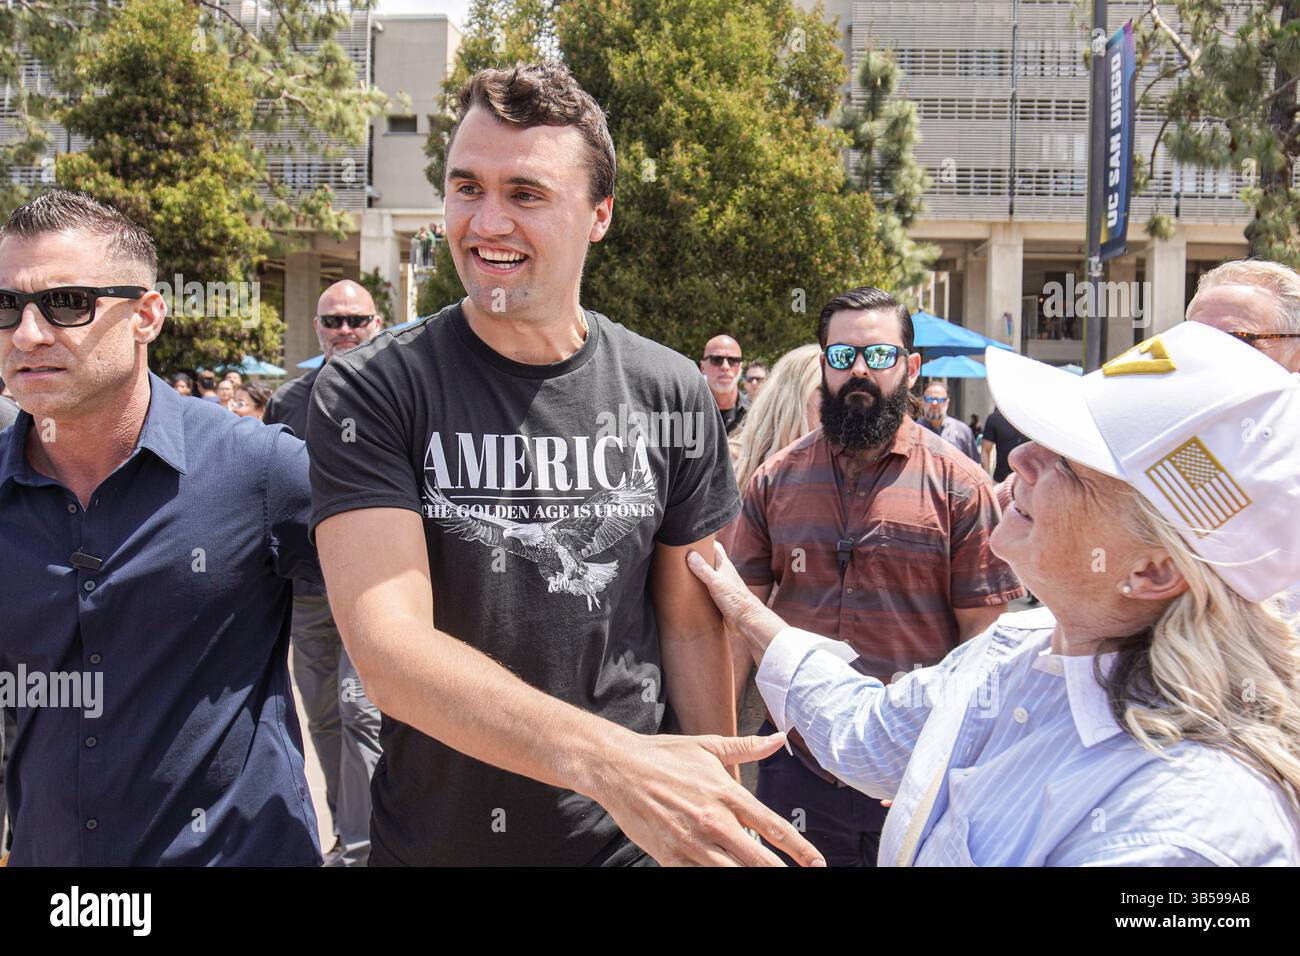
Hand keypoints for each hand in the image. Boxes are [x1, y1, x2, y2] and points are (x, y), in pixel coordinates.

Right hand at [591, 731, 824, 866]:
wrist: (618, 768)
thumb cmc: (664, 756)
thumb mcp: (708, 746)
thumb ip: (747, 748)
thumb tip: (779, 739)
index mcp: (727, 793)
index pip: (774, 826)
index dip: (800, 849)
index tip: (816, 863)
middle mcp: (713, 821)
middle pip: (759, 859)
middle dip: (780, 873)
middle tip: (801, 878)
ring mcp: (692, 843)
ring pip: (732, 873)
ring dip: (751, 877)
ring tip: (768, 880)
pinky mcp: (670, 858)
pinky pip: (700, 877)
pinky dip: (715, 879)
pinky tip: (728, 879)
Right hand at [687, 541, 786, 657]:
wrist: (747, 621)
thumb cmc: (736, 600)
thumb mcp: (716, 583)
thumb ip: (703, 569)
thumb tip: (690, 554)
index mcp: (724, 565)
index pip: (715, 546)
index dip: (704, 540)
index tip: (691, 536)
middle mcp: (723, 573)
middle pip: (709, 559)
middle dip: (697, 555)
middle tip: (680, 553)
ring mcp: (721, 585)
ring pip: (707, 573)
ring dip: (696, 571)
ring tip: (680, 569)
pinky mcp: (718, 597)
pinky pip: (706, 587)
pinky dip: (698, 586)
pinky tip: (688, 589)